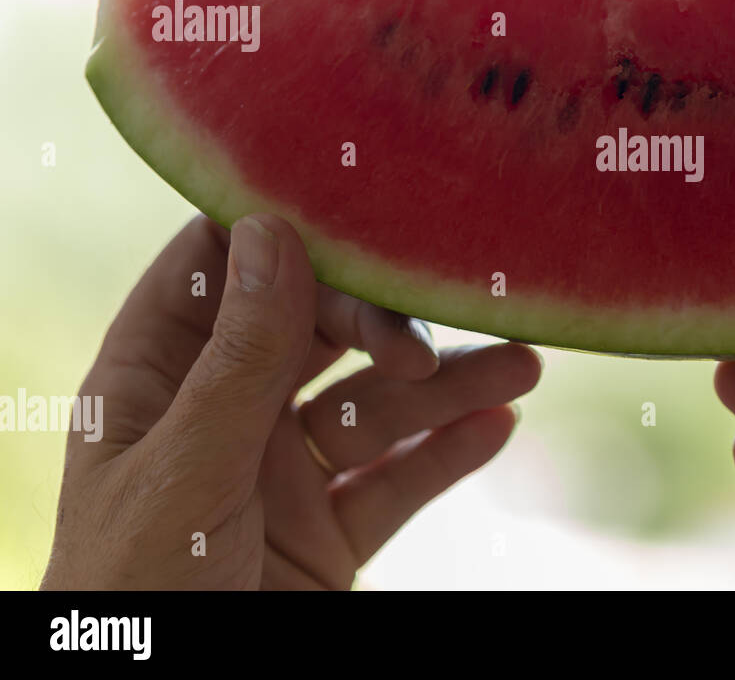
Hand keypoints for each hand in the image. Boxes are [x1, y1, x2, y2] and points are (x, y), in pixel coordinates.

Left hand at [41, 214, 540, 589]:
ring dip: (446, 387)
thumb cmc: (138, 596)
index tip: (360, 211)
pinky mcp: (327, 532)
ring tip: (522, 366)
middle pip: (315, 332)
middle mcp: (222, 413)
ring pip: (373, 406)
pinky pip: (396, 479)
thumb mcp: (188, 470)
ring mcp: (279, 474)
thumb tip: (273, 231)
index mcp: (155, 382)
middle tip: (438, 334)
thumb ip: (239, 360)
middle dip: (386, 321)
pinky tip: (499, 427)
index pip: (217, 271)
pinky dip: (447, 454)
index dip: (282, 233)